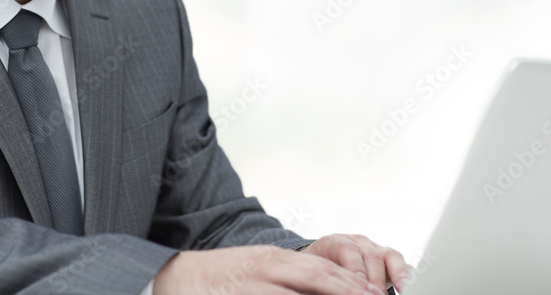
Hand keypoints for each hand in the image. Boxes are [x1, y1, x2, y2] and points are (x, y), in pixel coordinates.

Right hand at [152, 244, 390, 294]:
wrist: (177, 277)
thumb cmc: (220, 277)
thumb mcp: (256, 268)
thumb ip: (286, 275)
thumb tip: (324, 285)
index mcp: (272, 259)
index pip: (322, 269)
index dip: (351, 282)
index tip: (373, 292)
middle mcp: (267, 269)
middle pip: (319, 279)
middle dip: (350, 291)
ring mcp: (255, 286)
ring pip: (303, 289)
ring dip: (333, 294)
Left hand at [301, 234, 411, 292]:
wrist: (324, 262)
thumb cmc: (318, 270)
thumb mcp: (317, 271)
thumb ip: (327, 278)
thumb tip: (335, 286)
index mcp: (335, 242)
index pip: (346, 249)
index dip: (354, 266)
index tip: (359, 282)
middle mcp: (357, 242)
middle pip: (370, 256)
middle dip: (375, 278)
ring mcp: (375, 249)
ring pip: (390, 257)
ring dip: (396, 275)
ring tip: (401, 290)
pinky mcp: (389, 259)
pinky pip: (402, 264)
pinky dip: (406, 275)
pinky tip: (407, 288)